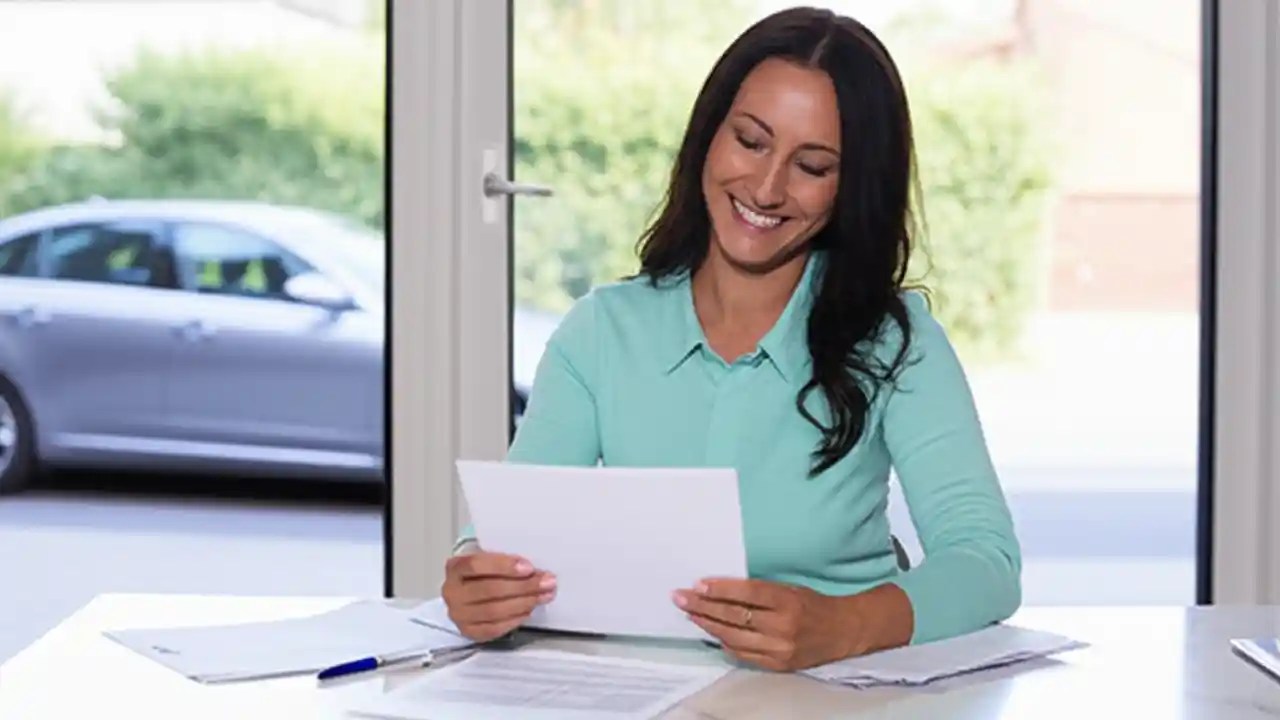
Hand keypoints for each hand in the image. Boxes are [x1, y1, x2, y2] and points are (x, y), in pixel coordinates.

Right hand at [441, 551, 555, 641]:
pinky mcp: (469, 632)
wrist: (464, 596)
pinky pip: (494, 628)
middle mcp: (452, 592)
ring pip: (493, 611)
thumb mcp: (487, 560)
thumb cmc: (480, 574)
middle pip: (489, 589)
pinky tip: (529, 610)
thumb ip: (504, 562)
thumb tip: (534, 570)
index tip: (528, 567)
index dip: (503, 566)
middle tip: (546, 582)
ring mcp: (459, 615)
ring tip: (544, 596)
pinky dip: (515, 619)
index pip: (476, 565)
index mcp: (456, 568)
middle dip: (523, 586)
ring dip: (524, 603)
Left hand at [672, 578, 862, 671]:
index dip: (720, 588)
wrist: (843, 630)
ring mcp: (779, 648)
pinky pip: (744, 654)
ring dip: (708, 624)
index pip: (746, 593)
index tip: (697, 584)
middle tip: (681, 597)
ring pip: (734, 637)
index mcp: (787, 601)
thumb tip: (721, 590)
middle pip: (735, 615)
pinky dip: (726, 643)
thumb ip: (760, 591)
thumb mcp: (790, 588)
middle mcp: (783, 626)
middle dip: (703, 606)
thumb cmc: (814, 604)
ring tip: (690, 614)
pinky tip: (712, 632)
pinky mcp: (778, 664)